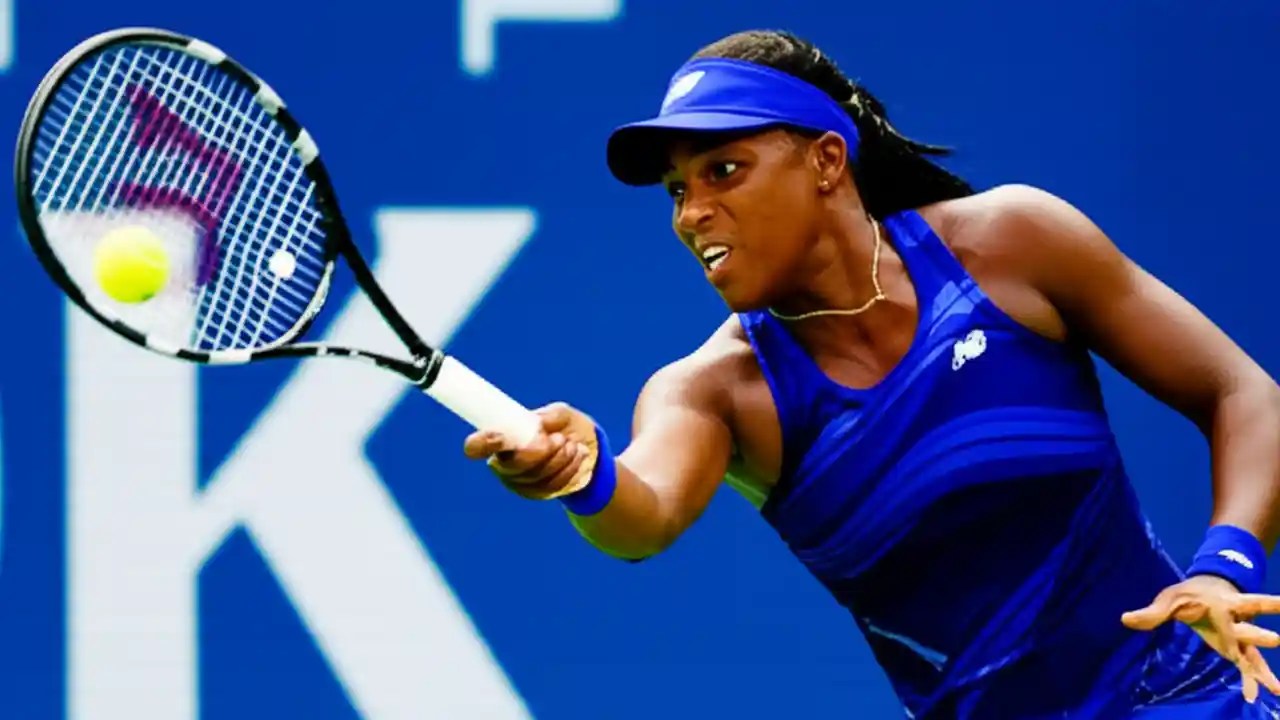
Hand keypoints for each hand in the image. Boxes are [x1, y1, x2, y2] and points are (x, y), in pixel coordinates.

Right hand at [462, 402, 599, 499]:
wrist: (587, 449)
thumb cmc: (566, 426)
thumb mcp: (562, 414)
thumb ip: (551, 417)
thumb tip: (539, 425)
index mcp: (500, 439)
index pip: (479, 445)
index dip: (483, 443)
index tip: (497, 436)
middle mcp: (502, 464)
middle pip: (514, 465)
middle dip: (541, 452)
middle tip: (559, 438)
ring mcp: (518, 482)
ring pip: (536, 477)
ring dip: (560, 459)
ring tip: (571, 444)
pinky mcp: (536, 494)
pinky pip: (551, 486)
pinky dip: (568, 469)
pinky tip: (577, 455)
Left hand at [1122, 574, 1279, 702]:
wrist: (1213, 584)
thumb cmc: (1190, 593)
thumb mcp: (1170, 598)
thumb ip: (1152, 613)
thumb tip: (1125, 619)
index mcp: (1220, 605)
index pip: (1223, 616)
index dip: (1225, 626)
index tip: (1230, 638)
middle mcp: (1235, 621)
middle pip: (1247, 629)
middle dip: (1257, 635)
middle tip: (1275, 639)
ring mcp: (1239, 635)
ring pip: (1254, 652)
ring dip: (1264, 668)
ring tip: (1276, 688)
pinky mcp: (1239, 646)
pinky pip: (1250, 662)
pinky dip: (1257, 676)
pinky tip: (1269, 692)